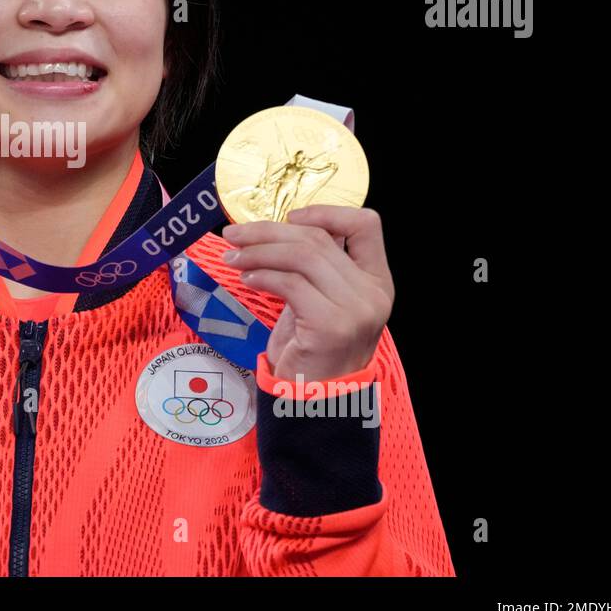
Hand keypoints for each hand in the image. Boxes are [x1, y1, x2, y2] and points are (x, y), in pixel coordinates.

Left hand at [221, 206, 393, 381]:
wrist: (315, 398)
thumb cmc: (313, 348)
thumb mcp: (321, 300)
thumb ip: (315, 267)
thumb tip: (277, 227)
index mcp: (377, 280)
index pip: (366, 226)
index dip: (327, 212)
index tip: (290, 216)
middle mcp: (373, 292)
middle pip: (318, 239)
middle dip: (268, 231)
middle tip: (234, 234)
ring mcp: (356, 309)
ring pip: (302, 256)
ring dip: (258, 251)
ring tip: (232, 256)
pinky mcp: (331, 325)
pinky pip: (290, 283)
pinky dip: (262, 275)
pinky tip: (246, 278)